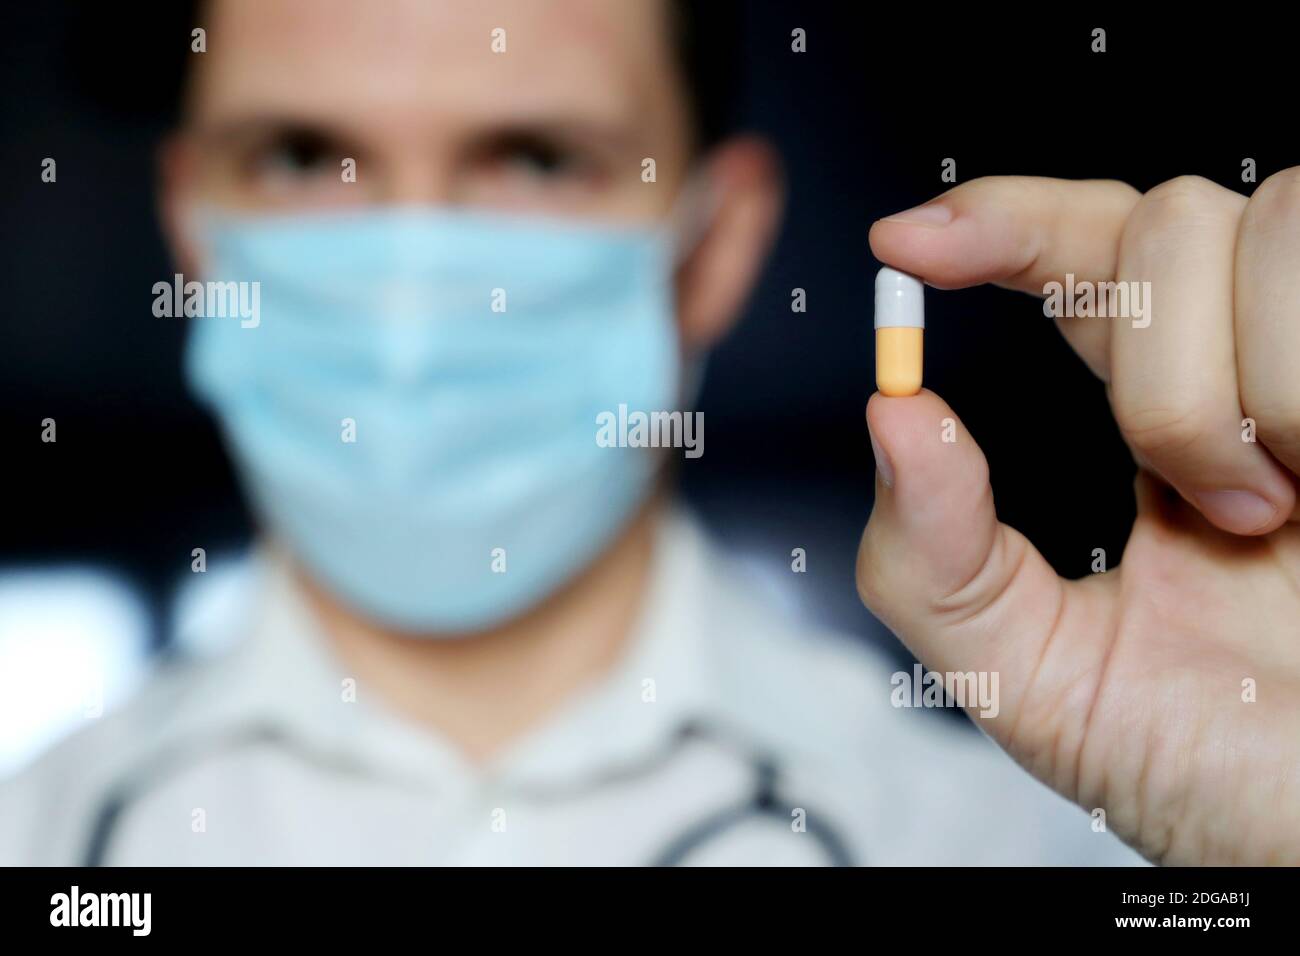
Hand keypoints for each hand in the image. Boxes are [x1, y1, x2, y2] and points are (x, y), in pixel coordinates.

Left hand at [858, 174, 1299, 864]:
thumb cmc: (1212, 772)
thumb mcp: (1028, 675)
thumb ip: (930, 560)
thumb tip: (888, 415)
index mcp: (1161, 423)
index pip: (1081, 256)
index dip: (1002, 222)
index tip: (907, 243)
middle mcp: (1254, 373)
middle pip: (1166, 222)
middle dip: (1152, 364)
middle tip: (1202, 502)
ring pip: (1263, 223)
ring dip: (1239, 383)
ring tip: (1279, 507)